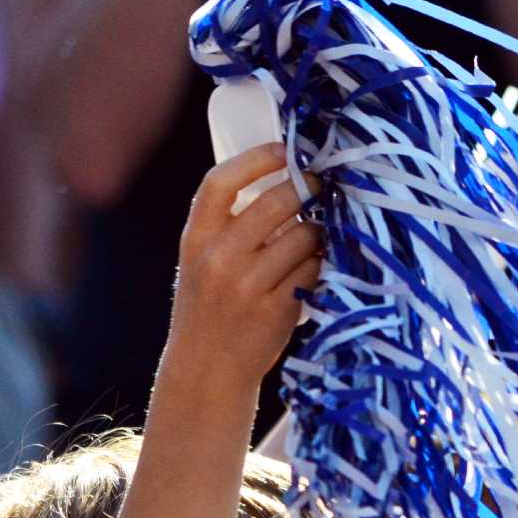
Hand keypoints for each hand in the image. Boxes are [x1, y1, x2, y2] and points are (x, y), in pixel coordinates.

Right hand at [160, 143, 322, 398]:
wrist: (207, 369)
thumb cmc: (208, 308)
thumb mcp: (199, 261)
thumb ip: (227, 225)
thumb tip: (281, 179)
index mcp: (195, 239)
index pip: (220, 182)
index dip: (256, 158)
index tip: (283, 149)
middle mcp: (219, 259)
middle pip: (274, 202)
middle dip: (306, 187)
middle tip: (322, 183)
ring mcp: (248, 286)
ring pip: (301, 235)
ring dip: (319, 227)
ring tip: (322, 228)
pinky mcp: (276, 309)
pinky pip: (312, 269)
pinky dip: (321, 260)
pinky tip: (320, 259)